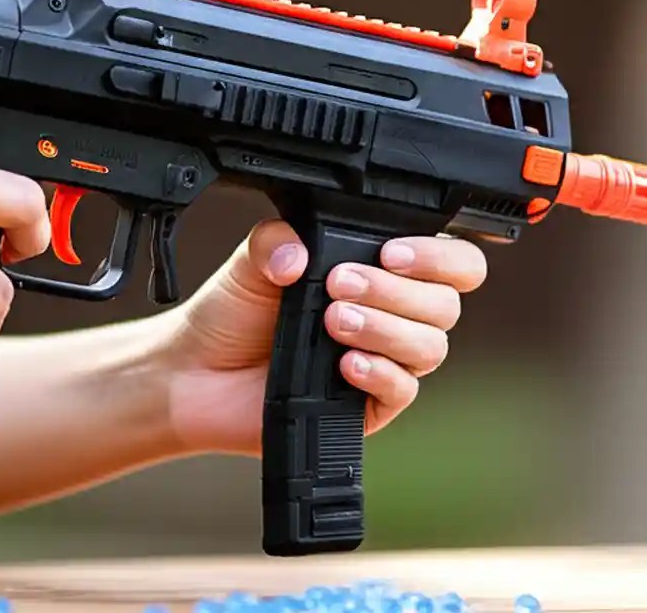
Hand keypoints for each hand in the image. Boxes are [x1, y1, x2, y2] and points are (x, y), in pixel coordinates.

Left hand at [159, 220, 487, 453]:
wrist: (197, 372)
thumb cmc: (232, 314)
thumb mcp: (252, 262)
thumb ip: (277, 240)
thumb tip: (300, 251)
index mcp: (381, 273)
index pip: (450, 263)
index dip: (437, 256)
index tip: (391, 252)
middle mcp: (393, 316)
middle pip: (445, 304)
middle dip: (396, 290)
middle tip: (340, 284)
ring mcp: (385, 362)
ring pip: (430, 346)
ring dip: (386, 328)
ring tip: (334, 321)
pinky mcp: (369, 407)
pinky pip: (403, 391)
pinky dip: (379, 372)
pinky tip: (345, 363)